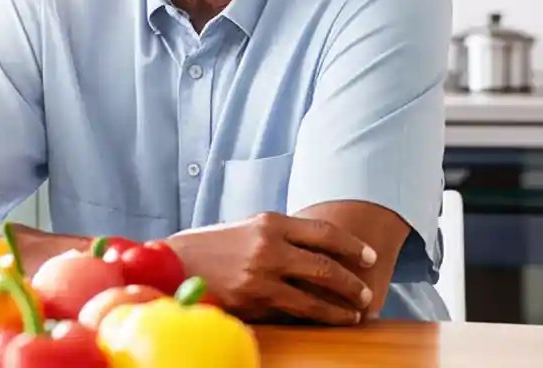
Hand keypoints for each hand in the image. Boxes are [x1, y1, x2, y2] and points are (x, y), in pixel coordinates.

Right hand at [163, 212, 376, 324]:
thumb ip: (280, 236)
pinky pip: (292, 312)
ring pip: (313, 296)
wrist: (173, 263)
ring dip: (339, 308)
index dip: (352, 246)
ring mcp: (261, 276)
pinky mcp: (252, 301)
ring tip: (353, 313)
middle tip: (364, 292)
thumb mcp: (247, 229)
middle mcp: (268, 247)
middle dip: (351, 282)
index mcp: (269, 222)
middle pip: (325, 267)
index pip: (324, 232)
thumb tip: (320, 250)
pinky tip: (324, 319)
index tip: (368, 257)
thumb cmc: (212, 246)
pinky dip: (313, 317)